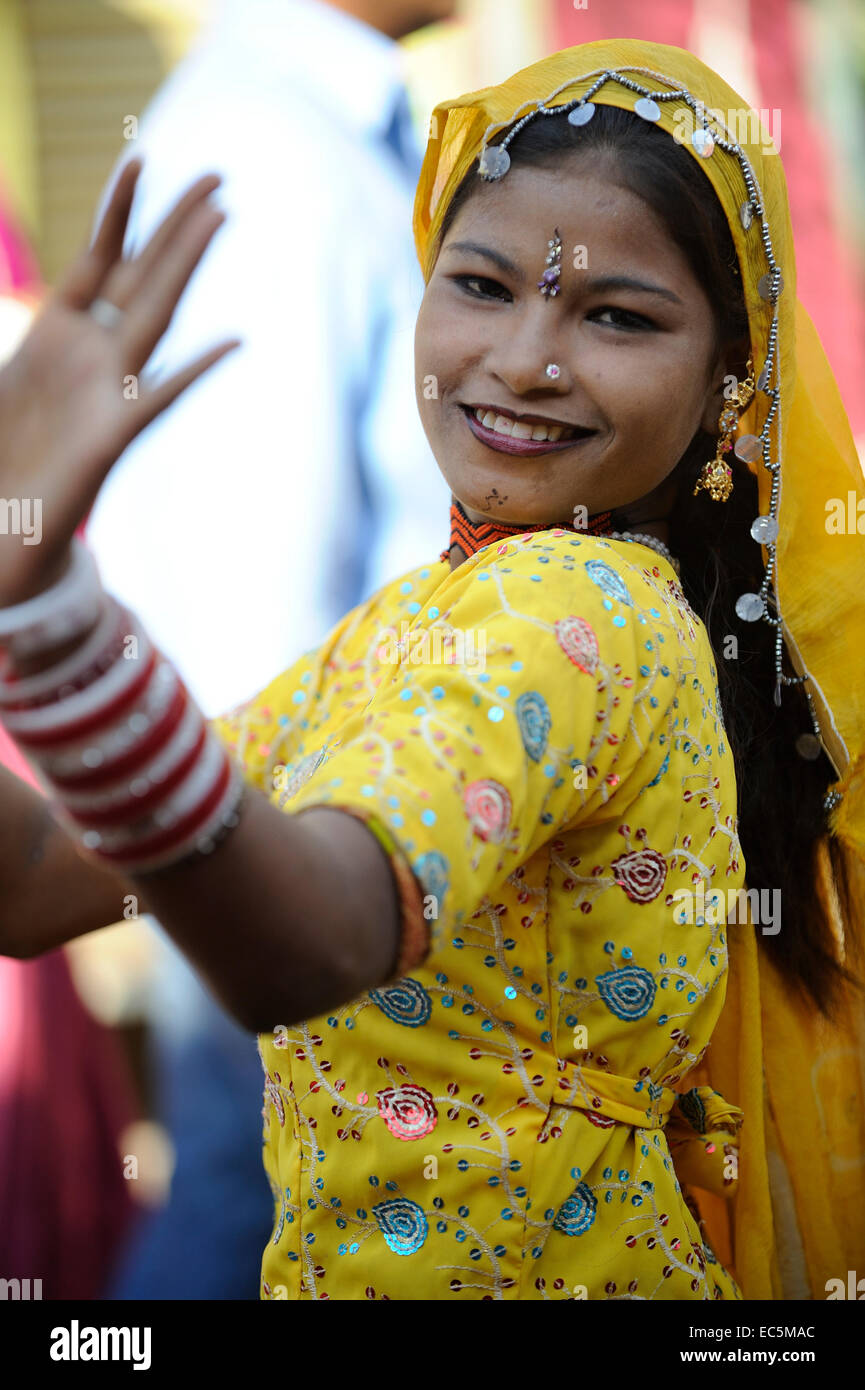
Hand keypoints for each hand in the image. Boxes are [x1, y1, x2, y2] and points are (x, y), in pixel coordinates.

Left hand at [0, 159, 239, 606]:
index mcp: (58, 337)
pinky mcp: (111, 438)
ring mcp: (106, 393)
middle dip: (177, 224)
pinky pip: (158, 398)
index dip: (118, 211)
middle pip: (143, 275)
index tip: (142, 160)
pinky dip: (194, 371)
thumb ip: (15, 348)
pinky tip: (230, 344)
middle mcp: (91, 357)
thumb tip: (49, 307)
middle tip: (218, 177)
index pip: (99, 258)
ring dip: (188, 266)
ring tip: (222, 217)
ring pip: (157, 317)